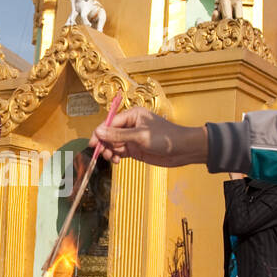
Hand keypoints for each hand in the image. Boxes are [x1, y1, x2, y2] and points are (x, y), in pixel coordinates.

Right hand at [92, 107, 208, 166]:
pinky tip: (117, 160)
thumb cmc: (165, 137)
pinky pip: (120, 152)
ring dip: (110, 151)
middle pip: (110, 134)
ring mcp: (132, 138)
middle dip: (105, 143)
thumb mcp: (140, 136)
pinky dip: (116, 156)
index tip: (93, 144)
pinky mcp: (135, 149)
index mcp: (132, 115)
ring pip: (113, 144)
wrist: (183, 150)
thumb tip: (98, 131)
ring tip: (113, 158)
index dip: (100, 133)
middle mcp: (130, 125)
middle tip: (103, 154)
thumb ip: (118, 135)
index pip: (110, 123)